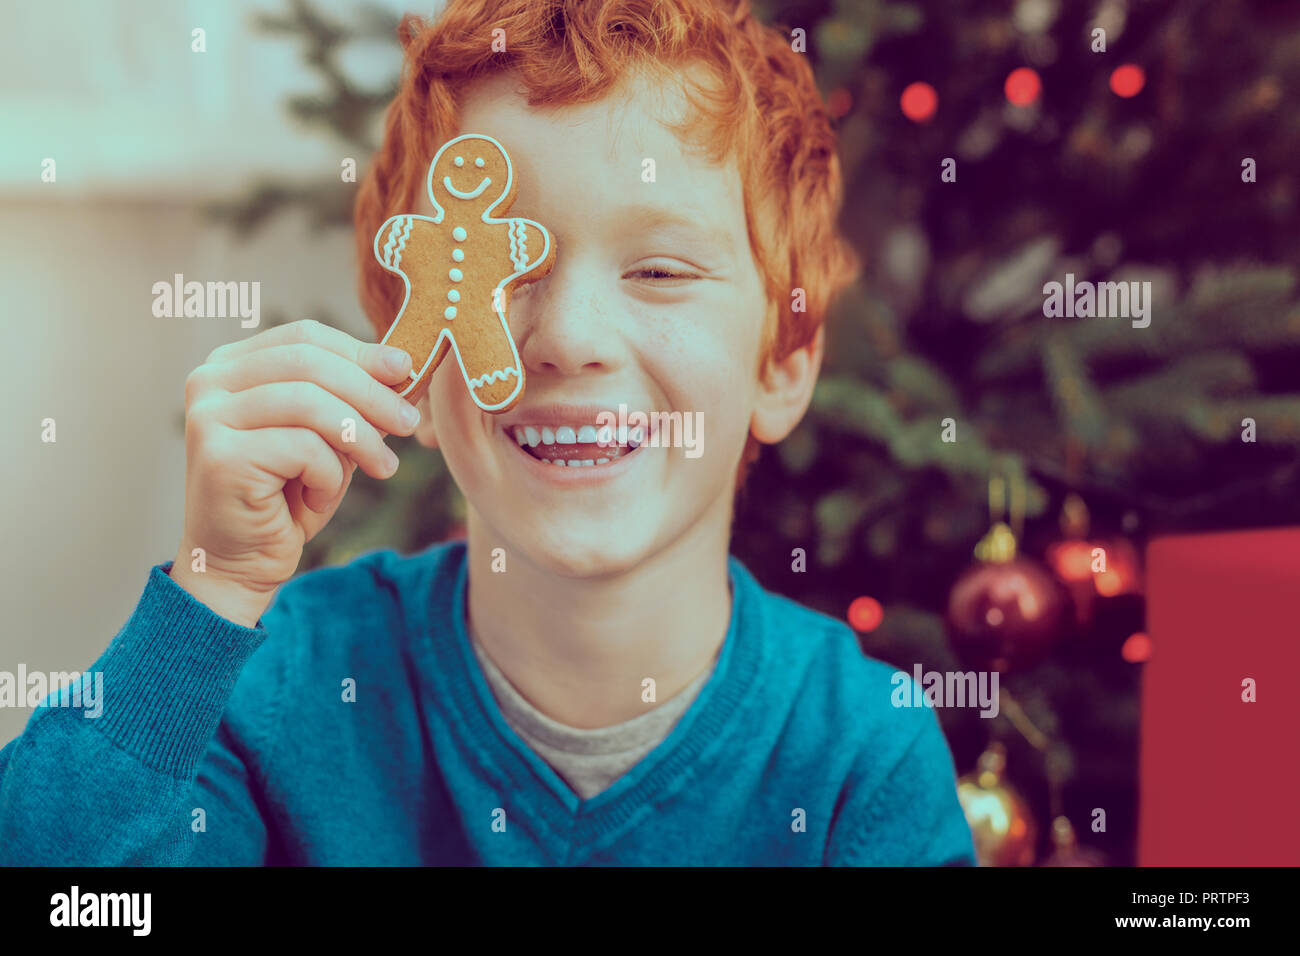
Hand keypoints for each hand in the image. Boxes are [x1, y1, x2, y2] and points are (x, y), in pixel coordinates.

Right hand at [168, 320, 418, 625]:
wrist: (239, 565)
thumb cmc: (285, 498)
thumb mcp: (325, 439)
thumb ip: (349, 401)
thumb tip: (400, 366)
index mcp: (230, 366)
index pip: (305, 336)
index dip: (360, 350)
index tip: (405, 369)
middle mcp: (209, 382)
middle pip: (310, 363)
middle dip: (371, 392)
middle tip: (408, 423)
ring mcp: (208, 417)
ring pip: (310, 403)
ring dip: (360, 437)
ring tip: (384, 467)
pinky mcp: (220, 456)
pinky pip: (303, 448)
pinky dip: (329, 475)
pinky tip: (321, 499)